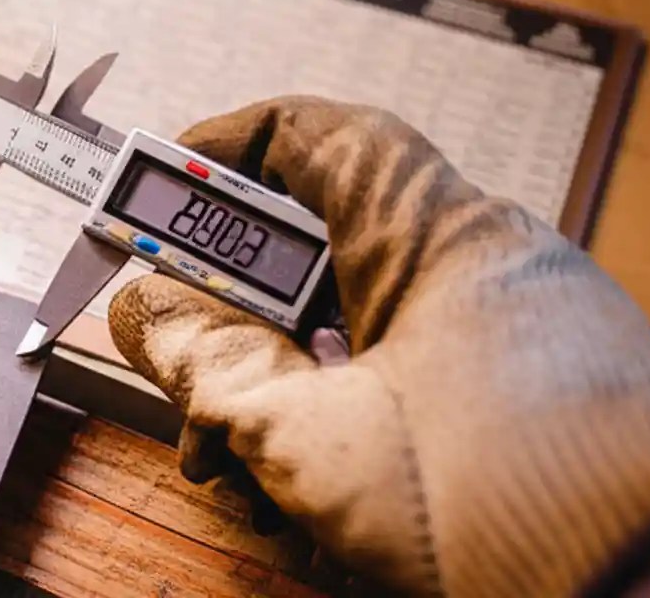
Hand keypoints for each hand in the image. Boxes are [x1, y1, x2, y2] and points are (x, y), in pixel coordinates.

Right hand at [107, 97, 649, 596]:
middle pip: (319, 260)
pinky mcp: (504, 409)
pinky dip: (331, 431)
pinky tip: (296, 504)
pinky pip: (393, 390)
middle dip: (233, 322)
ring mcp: (495, 345)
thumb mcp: (309, 432)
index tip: (158, 188)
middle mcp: (474, 275)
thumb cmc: (498, 509)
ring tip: (229, 471)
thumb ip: (207, 361)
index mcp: (438, 241)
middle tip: (177, 371)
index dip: (227, 148)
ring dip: (272, 395)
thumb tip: (145, 307)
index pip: (324, 139)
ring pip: (347, 338)